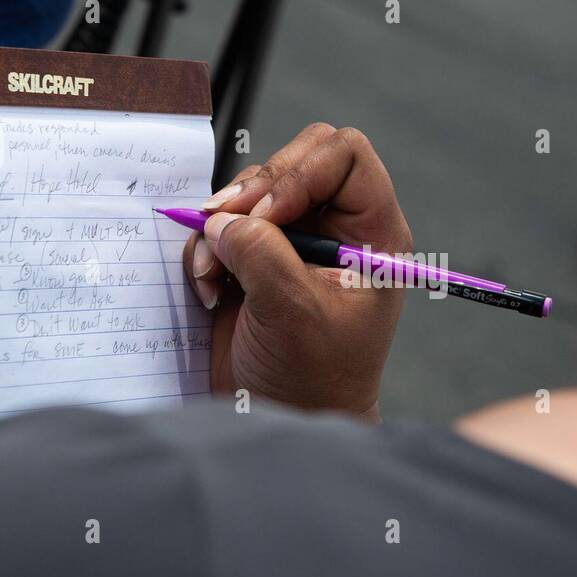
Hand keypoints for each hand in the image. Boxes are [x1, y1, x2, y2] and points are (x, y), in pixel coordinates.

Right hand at [182, 124, 411, 417]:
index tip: (269, 216)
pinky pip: (222, 223)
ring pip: (252, 189)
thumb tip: (223, 219)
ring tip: (214, 275)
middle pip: (296, 158)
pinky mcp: (254, 257)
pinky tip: (210, 290)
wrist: (284, 421)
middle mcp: (335, 227)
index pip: (345, 154)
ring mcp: (293, 239)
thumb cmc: (313, 377)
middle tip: (225, 226)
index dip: (301, 171)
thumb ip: (262, 254)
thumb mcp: (294, 313)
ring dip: (223, 224)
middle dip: (254, 190)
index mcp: (371, 234)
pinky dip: (205, 247)